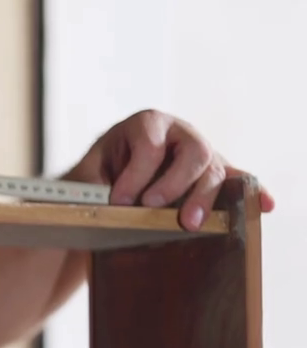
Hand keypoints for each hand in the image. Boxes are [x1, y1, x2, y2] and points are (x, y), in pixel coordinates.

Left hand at [68, 109, 275, 229]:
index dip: (136, 175)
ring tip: (191, 224)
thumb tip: (102, 206)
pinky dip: (252, 192)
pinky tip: (263, 206)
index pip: (150, 145)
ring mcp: (200, 152)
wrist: (103, 180)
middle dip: (176, 183)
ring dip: (206, 198)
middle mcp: (179, 133)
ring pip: (215, 169)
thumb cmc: (95, 174)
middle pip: (194, 152)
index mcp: (147, 124)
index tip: (119, 201)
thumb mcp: (85, 174)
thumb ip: (91, 185)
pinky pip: (237, 179)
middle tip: (153, 207)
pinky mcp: (212, 173)